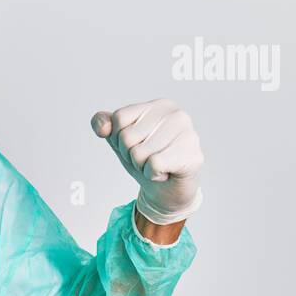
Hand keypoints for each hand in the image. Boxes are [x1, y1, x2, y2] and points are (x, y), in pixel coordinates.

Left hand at [91, 99, 203, 224]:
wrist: (167, 190)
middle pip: (127, 137)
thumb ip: (103, 124)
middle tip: (149, 159)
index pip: (119, 118)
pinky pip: (154, 165)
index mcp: (159, 106)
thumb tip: (103, 128)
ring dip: (142, 166)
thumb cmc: (145, 161)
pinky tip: (166, 172)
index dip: (118, 139)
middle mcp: (176, 114)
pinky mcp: (192, 155)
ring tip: (158, 165)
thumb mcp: (118, 140)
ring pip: (139, 153)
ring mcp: (188, 134)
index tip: (135, 145)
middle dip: (131, 155)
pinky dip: (153, 175)